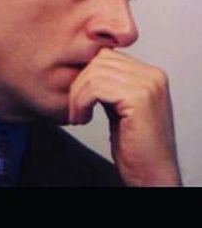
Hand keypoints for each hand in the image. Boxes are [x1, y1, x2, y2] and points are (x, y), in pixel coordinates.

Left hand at [68, 48, 180, 185]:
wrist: (152, 173)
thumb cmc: (134, 144)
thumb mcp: (118, 104)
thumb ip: (107, 82)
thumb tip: (81, 64)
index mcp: (149, 74)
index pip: (105, 54)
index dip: (85, 74)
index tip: (78, 97)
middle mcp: (152, 75)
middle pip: (98, 60)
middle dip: (79, 84)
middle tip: (75, 108)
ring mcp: (148, 84)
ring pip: (94, 73)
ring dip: (78, 96)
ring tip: (78, 115)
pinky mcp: (139, 97)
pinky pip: (96, 87)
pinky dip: (82, 102)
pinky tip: (84, 119)